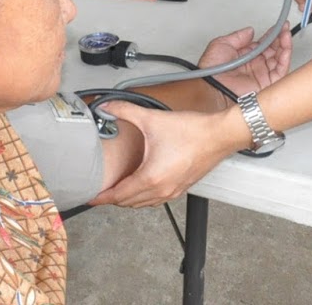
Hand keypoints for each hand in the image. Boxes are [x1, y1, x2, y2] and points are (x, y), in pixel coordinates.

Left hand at [89, 104, 238, 207]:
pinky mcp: (182, 188)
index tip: (91, 198)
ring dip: (129, 200)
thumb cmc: (192, 131)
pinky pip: (157, 200)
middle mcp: (161, 190)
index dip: (101, 197)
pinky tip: (142, 186)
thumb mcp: (152, 119)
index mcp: (151, 178)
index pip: (119, 195)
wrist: (220, 135)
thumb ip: (125, 111)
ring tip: (117, 190)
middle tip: (100, 192)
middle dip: (112, 199)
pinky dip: (144, 197)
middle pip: (129, 203)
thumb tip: (107, 107)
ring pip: (144, 204)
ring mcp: (173, 191)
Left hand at [201, 25, 292, 96]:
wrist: (212, 88)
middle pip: (272, 50)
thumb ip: (238, 37)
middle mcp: (254, 66)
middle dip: (280, 38)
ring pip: (279, 58)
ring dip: (284, 45)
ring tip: (286, 34)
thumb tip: (250, 31)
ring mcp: (261, 75)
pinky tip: (286, 47)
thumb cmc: (211, 71)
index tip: (278, 26)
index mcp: (244, 57)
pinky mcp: (267, 84)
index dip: (271, 35)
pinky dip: (285, 58)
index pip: (262, 44)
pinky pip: (281, 70)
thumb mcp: (221, 45)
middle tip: (285, 27)